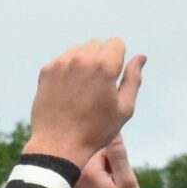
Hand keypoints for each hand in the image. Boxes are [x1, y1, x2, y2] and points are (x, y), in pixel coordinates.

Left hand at [24, 39, 145, 167]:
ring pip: (78, 50)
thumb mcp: (124, 108)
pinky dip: (67, 69)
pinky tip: (68, 90)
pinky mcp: (46, 71)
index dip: (118, 59)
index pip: (116, 42)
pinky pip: (62, 60)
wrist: (57, 145)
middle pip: (97, 44)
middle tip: (97, 85)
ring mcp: (61, 64)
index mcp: (104, 66)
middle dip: (101, 58)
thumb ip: (133, 78)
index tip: (113, 77)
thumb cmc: (95, 130)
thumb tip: (140, 57)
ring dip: (84, 62)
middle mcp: (81, 59)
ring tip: (82, 87)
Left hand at [66, 136, 141, 187]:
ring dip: (95, 172)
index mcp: (85, 168)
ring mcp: (65, 182)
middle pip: (89, 151)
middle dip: (103, 163)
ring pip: (83, 163)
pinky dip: (86, 181)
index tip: (114, 178)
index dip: (114, 159)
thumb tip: (113, 130)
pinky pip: (77, 175)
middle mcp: (69, 173)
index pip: (101, 144)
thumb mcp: (127, 182)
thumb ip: (119, 155)